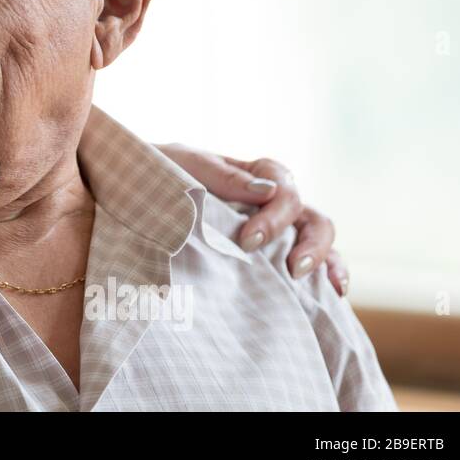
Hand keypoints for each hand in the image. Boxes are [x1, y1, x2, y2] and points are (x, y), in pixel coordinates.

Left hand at [156, 144, 348, 296]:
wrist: (126, 195)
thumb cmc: (154, 175)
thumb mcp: (181, 165)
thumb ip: (222, 175)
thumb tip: (268, 191)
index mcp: (249, 175)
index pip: (283, 184)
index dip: (275, 213)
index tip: (249, 241)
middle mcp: (268, 202)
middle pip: (309, 215)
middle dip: (309, 242)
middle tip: (292, 269)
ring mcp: (272, 230)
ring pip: (316, 237)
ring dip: (325, 259)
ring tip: (323, 286)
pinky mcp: (266, 257)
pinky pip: (309, 262)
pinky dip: (328, 273)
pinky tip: (333, 294)